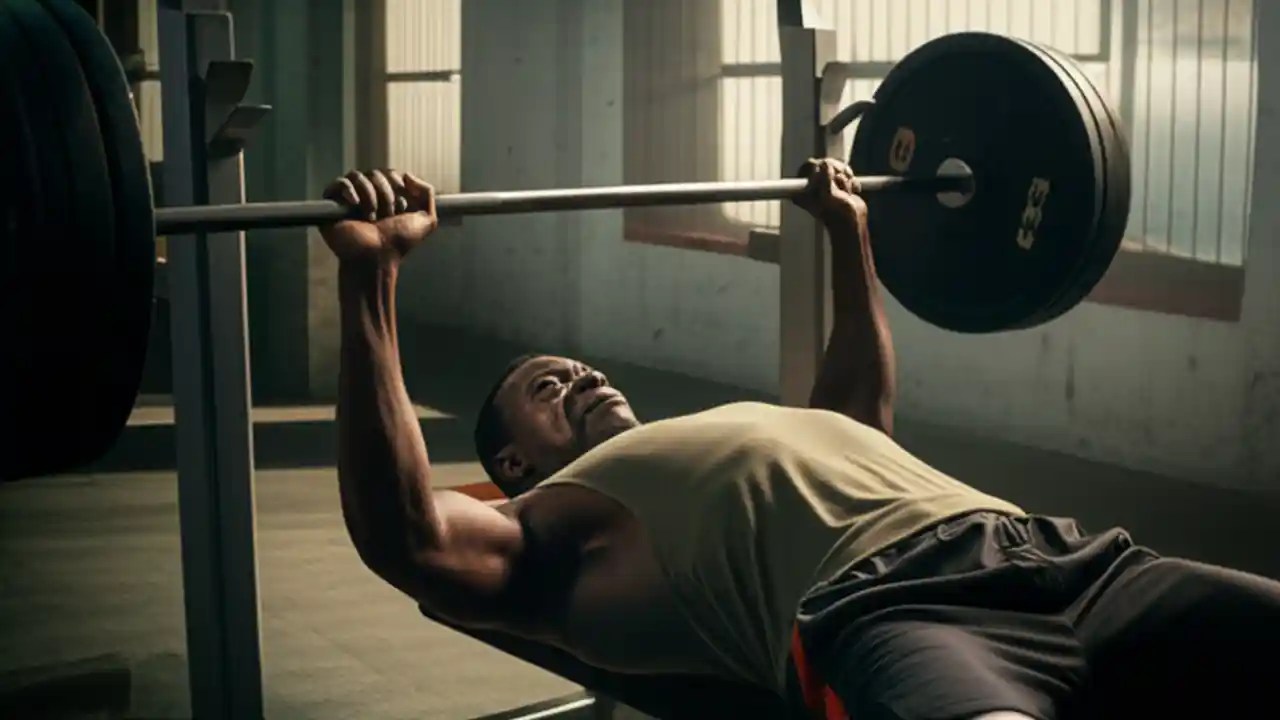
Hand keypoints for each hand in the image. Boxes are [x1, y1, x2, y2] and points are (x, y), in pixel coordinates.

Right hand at [320, 169, 437, 264]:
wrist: (378, 257)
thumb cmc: (400, 243)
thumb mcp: (427, 220)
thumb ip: (427, 193)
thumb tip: (406, 175)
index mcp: (387, 196)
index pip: (390, 174)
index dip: (398, 187)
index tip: (400, 209)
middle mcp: (368, 195)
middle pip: (375, 173)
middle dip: (385, 194)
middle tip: (386, 216)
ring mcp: (349, 200)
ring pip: (358, 176)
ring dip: (370, 196)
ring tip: (371, 217)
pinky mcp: (333, 205)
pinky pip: (339, 183)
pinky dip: (348, 190)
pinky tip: (355, 204)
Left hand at [793, 158, 866, 226]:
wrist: (853, 223)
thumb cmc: (836, 214)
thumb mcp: (827, 194)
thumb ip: (823, 176)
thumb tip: (825, 163)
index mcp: (803, 189)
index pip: (808, 165)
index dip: (820, 166)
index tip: (827, 174)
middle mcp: (813, 186)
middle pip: (825, 163)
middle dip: (837, 172)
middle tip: (839, 184)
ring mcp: (827, 185)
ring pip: (838, 167)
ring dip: (845, 179)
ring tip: (845, 192)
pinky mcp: (839, 185)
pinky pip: (847, 174)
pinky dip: (851, 182)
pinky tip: (851, 193)